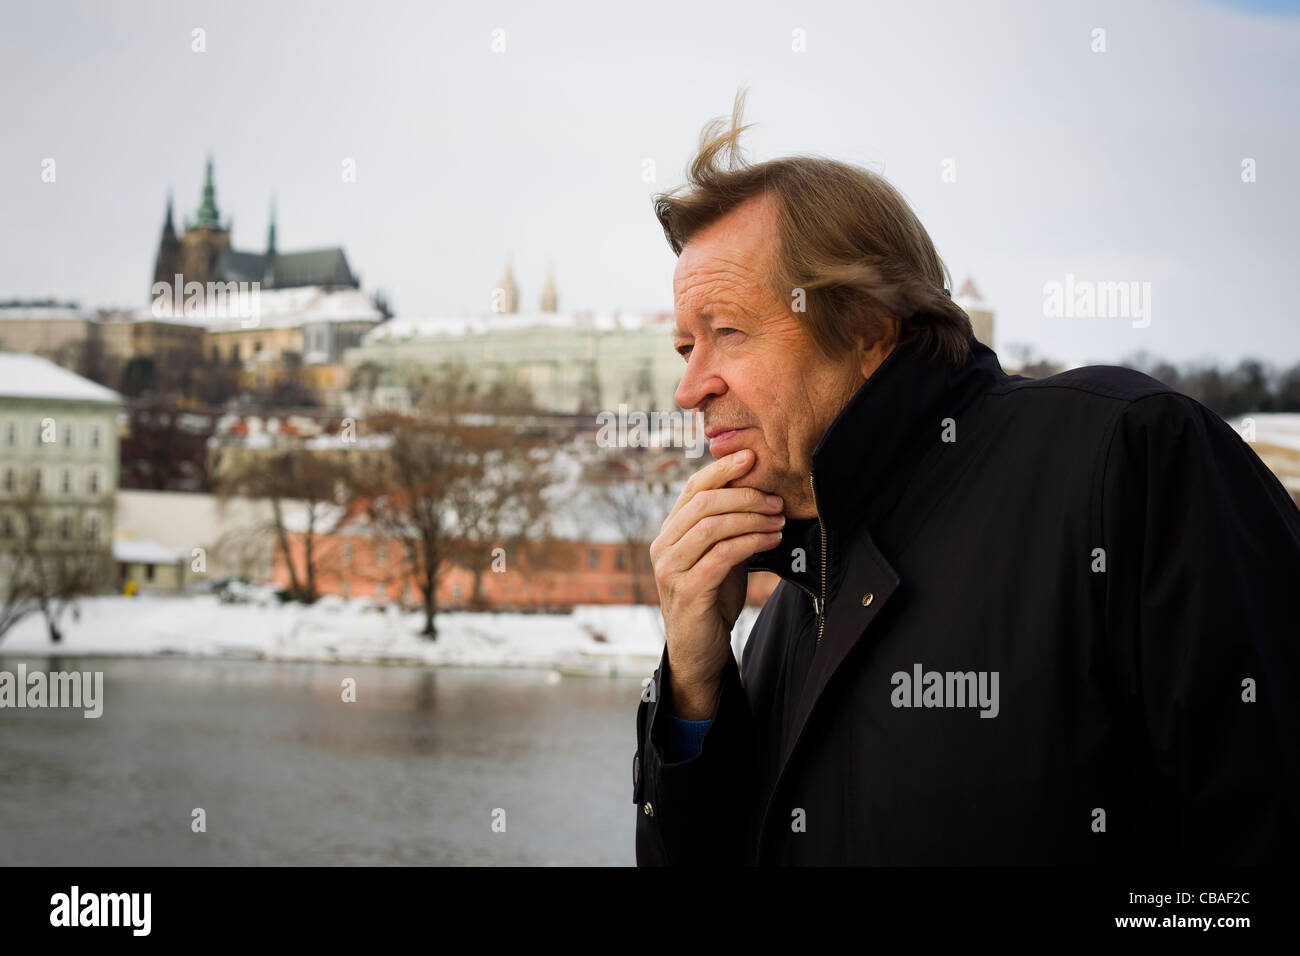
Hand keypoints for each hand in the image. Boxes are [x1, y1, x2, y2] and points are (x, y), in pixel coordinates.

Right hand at [649, 448, 783, 718]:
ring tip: (778, 521)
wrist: (699, 652)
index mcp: (670, 533)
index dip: (721, 469)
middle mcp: (663, 546)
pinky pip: (721, 556)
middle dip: (744, 495)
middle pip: (702, 503)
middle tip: (776, 499)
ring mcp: (670, 569)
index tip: (751, 456)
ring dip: (751, 519)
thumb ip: (729, 529)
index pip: (692, 488)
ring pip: (711, 527)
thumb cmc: (712, 601)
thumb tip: (759, 494)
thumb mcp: (720, 558)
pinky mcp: (686, 590)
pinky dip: (749, 542)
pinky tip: (770, 540)